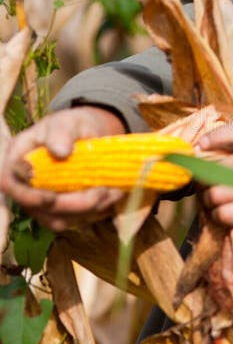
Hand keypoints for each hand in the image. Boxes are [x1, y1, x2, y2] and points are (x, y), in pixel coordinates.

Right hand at [0, 105, 126, 231]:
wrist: (88, 136)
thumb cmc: (71, 126)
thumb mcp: (67, 122)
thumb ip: (61, 133)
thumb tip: (60, 151)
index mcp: (17, 158)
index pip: (8, 182)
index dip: (27, 195)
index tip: (52, 197)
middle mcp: (24, 185)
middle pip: (37, 209)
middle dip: (71, 204)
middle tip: (101, 191)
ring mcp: (41, 202)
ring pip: (58, 220)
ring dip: (87, 211)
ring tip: (112, 192)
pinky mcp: (60, 212)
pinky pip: (75, 221)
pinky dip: (96, 212)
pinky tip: (113, 196)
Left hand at [199, 89, 232, 276]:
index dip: (218, 137)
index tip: (200, 145)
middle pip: (219, 166)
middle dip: (205, 178)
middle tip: (210, 182)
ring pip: (216, 192)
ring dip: (210, 200)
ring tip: (220, 199)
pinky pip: (223, 212)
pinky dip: (219, 216)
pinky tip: (228, 212)